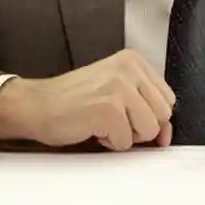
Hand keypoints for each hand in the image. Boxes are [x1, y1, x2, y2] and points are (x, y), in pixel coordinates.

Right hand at [0, 49, 175, 150]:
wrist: (36, 105)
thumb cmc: (73, 101)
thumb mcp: (116, 93)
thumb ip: (145, 107)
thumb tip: (167, 134)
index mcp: (133, 61)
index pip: (168, 98)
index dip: (152, 117)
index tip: (131, 118)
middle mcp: (128, 69)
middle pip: (163, 115)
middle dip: (140, 128)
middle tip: (113, 121)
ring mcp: (119, 87)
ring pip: (149, 130)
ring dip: (125, 136)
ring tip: (102, 123)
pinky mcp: (108, 108)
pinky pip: (125, 142)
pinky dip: (109, 143)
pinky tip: (92, 128)